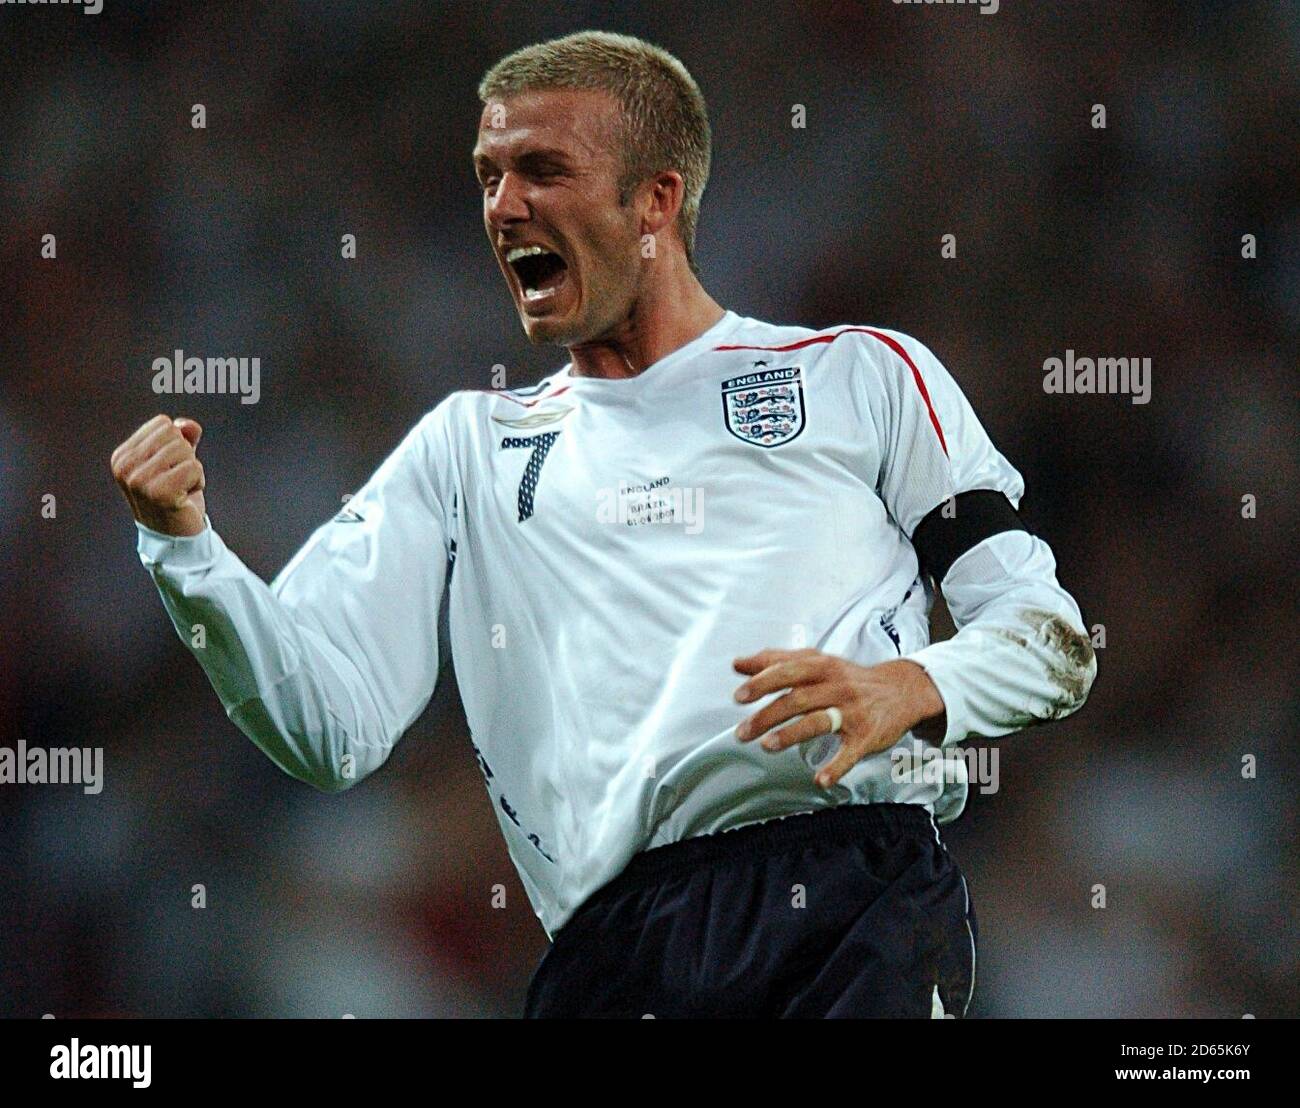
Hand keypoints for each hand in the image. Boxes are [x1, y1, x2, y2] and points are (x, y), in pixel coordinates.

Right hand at [111, 414, 206, 536]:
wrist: (176, 537)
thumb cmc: (176, 496)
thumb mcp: (177, 461)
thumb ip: (183, 438)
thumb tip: (187, 425)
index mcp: (122, 456)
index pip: (163, 424)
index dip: (177, 445)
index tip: (169, 469)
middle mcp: (124, 467)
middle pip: (175, 435)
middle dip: (186, 457)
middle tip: (176, 482)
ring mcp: (138, 480)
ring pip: (185, 450)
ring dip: (192, 471)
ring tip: (180, 490)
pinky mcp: (158, 492)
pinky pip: (194, 467)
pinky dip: (198, 482)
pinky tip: (185, 498)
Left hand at [732, 649, 945, 788]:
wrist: (902, 691)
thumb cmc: (850, 678)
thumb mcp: (817, 662)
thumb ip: (777, 661)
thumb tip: (739, 664)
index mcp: (821, 666)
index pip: (788, 671)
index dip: (762, 683)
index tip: (739, 696)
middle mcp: (836, 686)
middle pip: (798, 698)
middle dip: (767, 715)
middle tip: (742, 731)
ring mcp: (853, 711)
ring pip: (819, 721)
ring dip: (791, 734)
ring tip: (768, 746)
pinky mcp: (867, 735)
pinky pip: (851, 752)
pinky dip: (836, 766)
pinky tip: (820, 779)